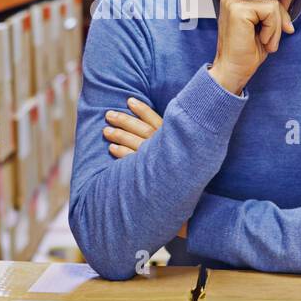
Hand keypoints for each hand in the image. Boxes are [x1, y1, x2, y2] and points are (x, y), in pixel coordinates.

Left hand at [103, 99, 186, 237]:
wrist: (194, 200)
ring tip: (106, 131)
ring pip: (135, 144)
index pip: (157, 119)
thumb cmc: (187, 171)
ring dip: (119, 136)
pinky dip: (121, 154)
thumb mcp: (183, 150)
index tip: (129, 100)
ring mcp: (159, 162)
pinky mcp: (151, 176)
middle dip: (124, 121)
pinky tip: (111, 149)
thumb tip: (158, 123)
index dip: (142, 109)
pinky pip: (133, 162)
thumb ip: (172, 137)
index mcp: (176, 139)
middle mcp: (168, 149)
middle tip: (109, 115)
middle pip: (142, 130)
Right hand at [209, 0, 294, 94]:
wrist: (233, 71)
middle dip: (279, 22)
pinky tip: (260, 39)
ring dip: (275, 29)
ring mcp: (233, 2)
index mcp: (235, 0)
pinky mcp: (238, 10)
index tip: (284, 29)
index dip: (279, 14)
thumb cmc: (245, 54)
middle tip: (270, 42)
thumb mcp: (266, 27)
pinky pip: (270, 11)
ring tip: (265, 42)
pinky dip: (271, 29)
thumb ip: (274, 9)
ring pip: (273, 5)